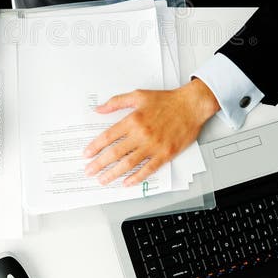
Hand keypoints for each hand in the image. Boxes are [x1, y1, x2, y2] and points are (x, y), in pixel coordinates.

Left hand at [82, 78, 219, 185]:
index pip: (108, 137)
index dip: (95, 147)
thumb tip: (99, 109)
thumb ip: (116, 102)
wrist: (191, 105)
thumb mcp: (138, 95)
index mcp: (133, 120)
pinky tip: (127, 182)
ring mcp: (153, 146)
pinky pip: (148, 169)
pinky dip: (136, 178)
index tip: (86, 154)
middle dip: (99, 164)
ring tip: (103, 180)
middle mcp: (141, 134)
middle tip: (89, 171)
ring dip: (113, 174)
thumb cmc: (167, 100)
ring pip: (128, 164)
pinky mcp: (165, 154)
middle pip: (114, 153)